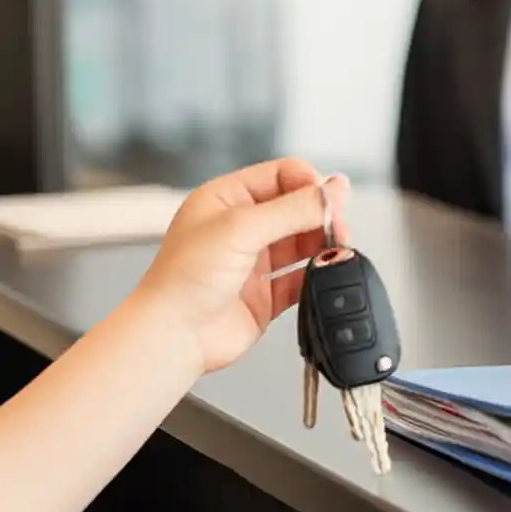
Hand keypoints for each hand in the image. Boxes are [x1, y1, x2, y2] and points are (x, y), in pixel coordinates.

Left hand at [133, 157, 350, 374]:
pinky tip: (322, 273)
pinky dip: (316, 275)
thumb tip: (334, 190)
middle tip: (337, 228)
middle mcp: (239, 227)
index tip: (330, 201)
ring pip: (302, 243)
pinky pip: (301, 278)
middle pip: (297, 209)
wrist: (174, 336)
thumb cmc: (183, 279)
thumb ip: (293, 208)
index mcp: (227, 199)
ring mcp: (253, 262)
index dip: (310, 184)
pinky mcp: (265, 294)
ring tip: (335, 250)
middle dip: (321, 216)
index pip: (282, 175)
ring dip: (322, 245)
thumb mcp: (241, 227)